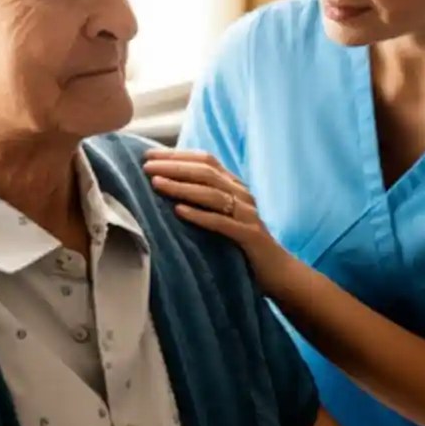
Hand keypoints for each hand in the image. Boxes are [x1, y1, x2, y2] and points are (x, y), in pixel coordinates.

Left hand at [142, 148, 290, 284]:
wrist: (277, 270)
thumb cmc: (241, 242)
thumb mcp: (223, 214)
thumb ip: (203, 198)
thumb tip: (165, 184)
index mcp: (234, 185)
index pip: (205, 160)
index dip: (177, 155)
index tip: (148, 156)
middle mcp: (242, 194)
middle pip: (206, 172)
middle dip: (174, 167)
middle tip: (147, 168)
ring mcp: (247, 214)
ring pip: (212, 194)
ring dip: (182, 187)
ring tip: (157, 184)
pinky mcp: (249, 236)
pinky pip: (222, 223)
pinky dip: (200, 215)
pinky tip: (179, 211)